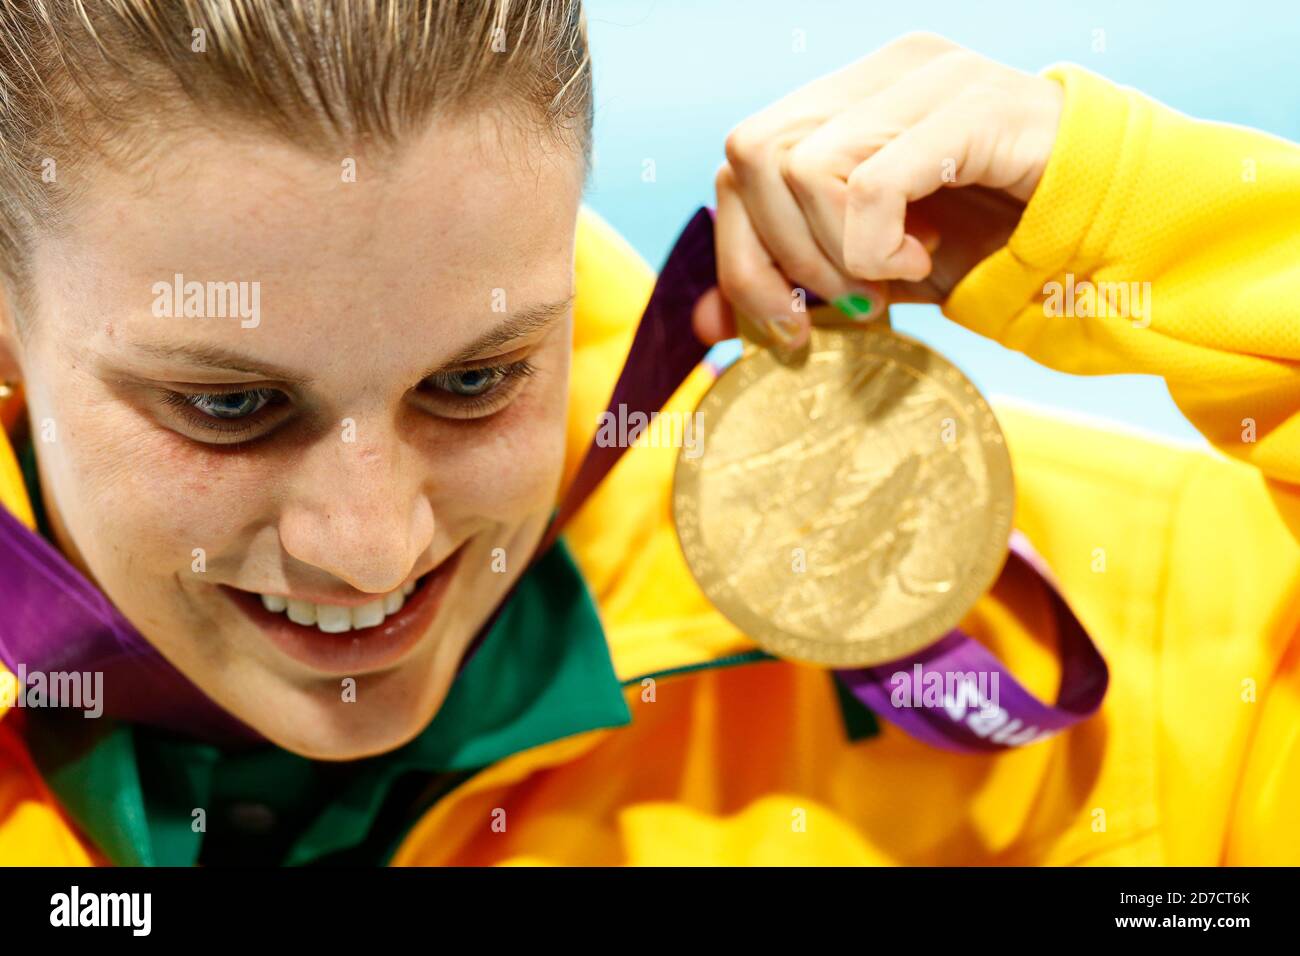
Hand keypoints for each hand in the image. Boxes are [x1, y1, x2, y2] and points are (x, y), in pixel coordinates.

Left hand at [693, 32, 1064, 349]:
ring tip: (894, 278)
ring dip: (833, 257)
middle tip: (844, 307)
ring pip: (799, 168)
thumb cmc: (989, 244)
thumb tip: (705, 325)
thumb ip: (792, 288)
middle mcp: (877, 73)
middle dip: (777, 260)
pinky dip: (876, 247)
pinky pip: (867, 186)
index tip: (789, 326)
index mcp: (847, 99)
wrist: (1110, 229)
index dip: (742, 255)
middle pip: (749, 157)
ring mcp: (925, 77)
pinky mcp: (970, 105)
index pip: (740, 162)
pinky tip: (922, 261)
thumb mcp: (870, 275)